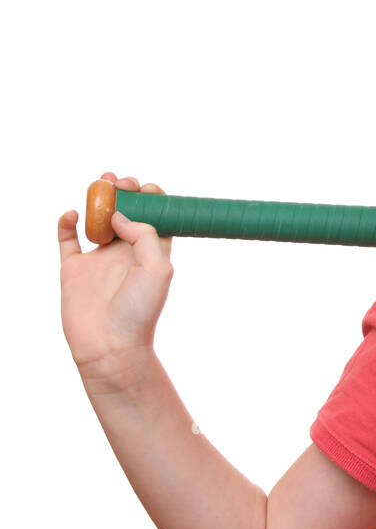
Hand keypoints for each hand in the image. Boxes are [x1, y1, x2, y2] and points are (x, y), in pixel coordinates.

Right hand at [58, 172, 174, 378]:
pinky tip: (70, 214)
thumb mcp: (157, 269)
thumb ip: (145, 235)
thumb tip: (120, 214)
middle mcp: (126, 252)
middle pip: (126, 212)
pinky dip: (65, 221)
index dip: (153, 199)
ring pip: (97, 219)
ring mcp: (98, 259)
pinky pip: (66, 238)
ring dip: (98, 199)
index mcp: (152, 252)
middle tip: (122, 182)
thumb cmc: (140, 311)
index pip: (156, 217)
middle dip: (125, 192)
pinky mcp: (73, 268)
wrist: (110, 345)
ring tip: (102, 183)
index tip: (147, 188)